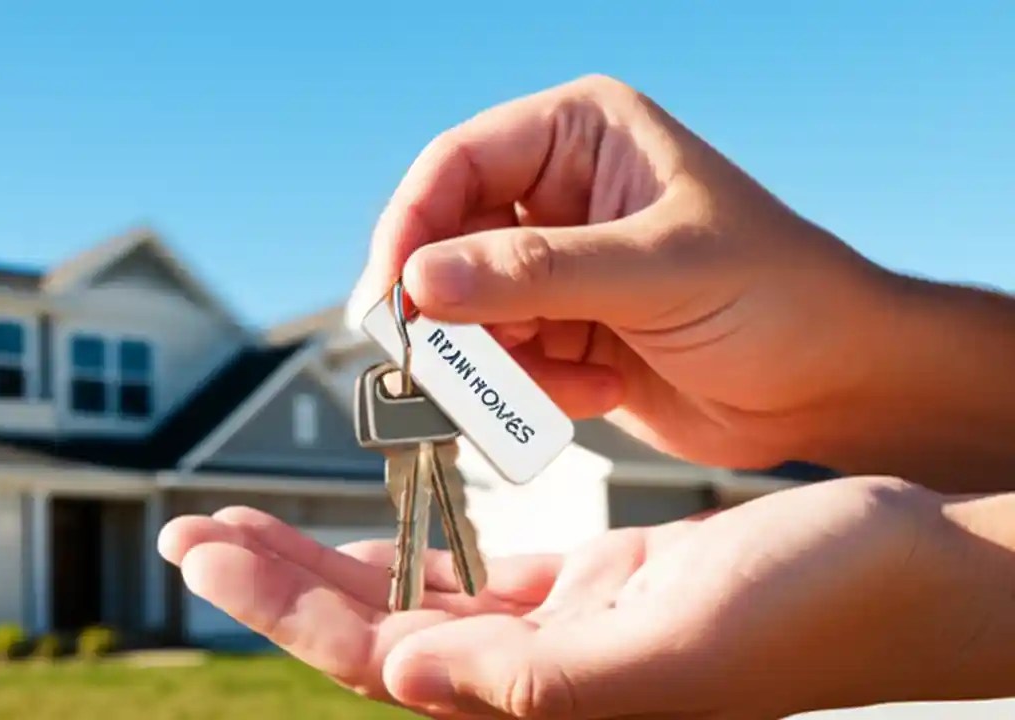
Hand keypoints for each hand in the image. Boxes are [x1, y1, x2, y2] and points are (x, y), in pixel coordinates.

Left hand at [159, 477, 1010, 717]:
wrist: (904, 572)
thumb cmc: (816, 607)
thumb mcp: (672, 648)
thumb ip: (535, 680)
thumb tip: (402, 673)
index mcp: (542, 702)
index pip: (375, 656)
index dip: (281, 604)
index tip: (204, 546)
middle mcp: (533, 680)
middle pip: (369, 632)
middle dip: (276, 580)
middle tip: (192, 527)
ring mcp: (556, 637)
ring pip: (408, 603)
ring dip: (326, 561)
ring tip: (245, 522)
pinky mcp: (586, 593)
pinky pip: (471, 578)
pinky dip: (409, 550)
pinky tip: (366, 532)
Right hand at [348, 74, 904, 472]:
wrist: (830, 385)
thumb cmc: (779, 296)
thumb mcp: (658, 272)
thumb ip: (536, 274)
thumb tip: (421, 283)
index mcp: (580, 137)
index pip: (457, 164)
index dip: (410, 227)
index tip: (390, 298)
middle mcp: (555, 196)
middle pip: (444, 243)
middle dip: (449, 312)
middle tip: (449, 365)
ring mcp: (552, 268)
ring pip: (463, 314)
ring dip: (500, 363)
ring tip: (570, 382)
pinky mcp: (556, 332)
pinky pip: (498, 364)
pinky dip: (534, 391)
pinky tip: (600, 390)